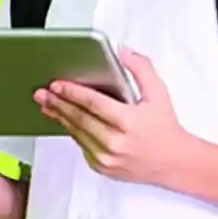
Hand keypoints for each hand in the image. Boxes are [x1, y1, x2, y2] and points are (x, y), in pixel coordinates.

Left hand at [34, 48, 191, 184]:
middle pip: (79, 118)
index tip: (57, 83)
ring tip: (47, 103)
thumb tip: (122, 51)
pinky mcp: (103, 168)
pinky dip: (72, 131)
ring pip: (76, 133)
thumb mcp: (159, 93)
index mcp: (128, 121)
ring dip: (60, 117)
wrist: (175, 163)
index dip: (72, 92)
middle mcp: (116, 142)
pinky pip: (82, 146)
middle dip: (58, 103)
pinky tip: (64, 119)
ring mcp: (108, 158)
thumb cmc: (166, 127)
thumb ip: (141, 68)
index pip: (93, 103)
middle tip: (42, 92)